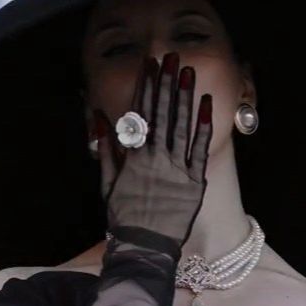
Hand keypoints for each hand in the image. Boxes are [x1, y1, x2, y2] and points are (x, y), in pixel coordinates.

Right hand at [92, 52, 211, 249]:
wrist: (145, 248)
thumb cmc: (124, 219)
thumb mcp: (107, 184)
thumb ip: (106, 150)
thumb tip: (99, 118)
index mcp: (134, 157)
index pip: (141, 113)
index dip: (146, 87)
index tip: (149, 65)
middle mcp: (156, 158)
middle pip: (163, 113)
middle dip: (167, 83)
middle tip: (172, 57)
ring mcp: (177, 169)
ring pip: (182, 125)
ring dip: (185, 96)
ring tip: (188, 71)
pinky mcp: (195, 182)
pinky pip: (200, 148)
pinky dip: (203, 125)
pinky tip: (206, 103)